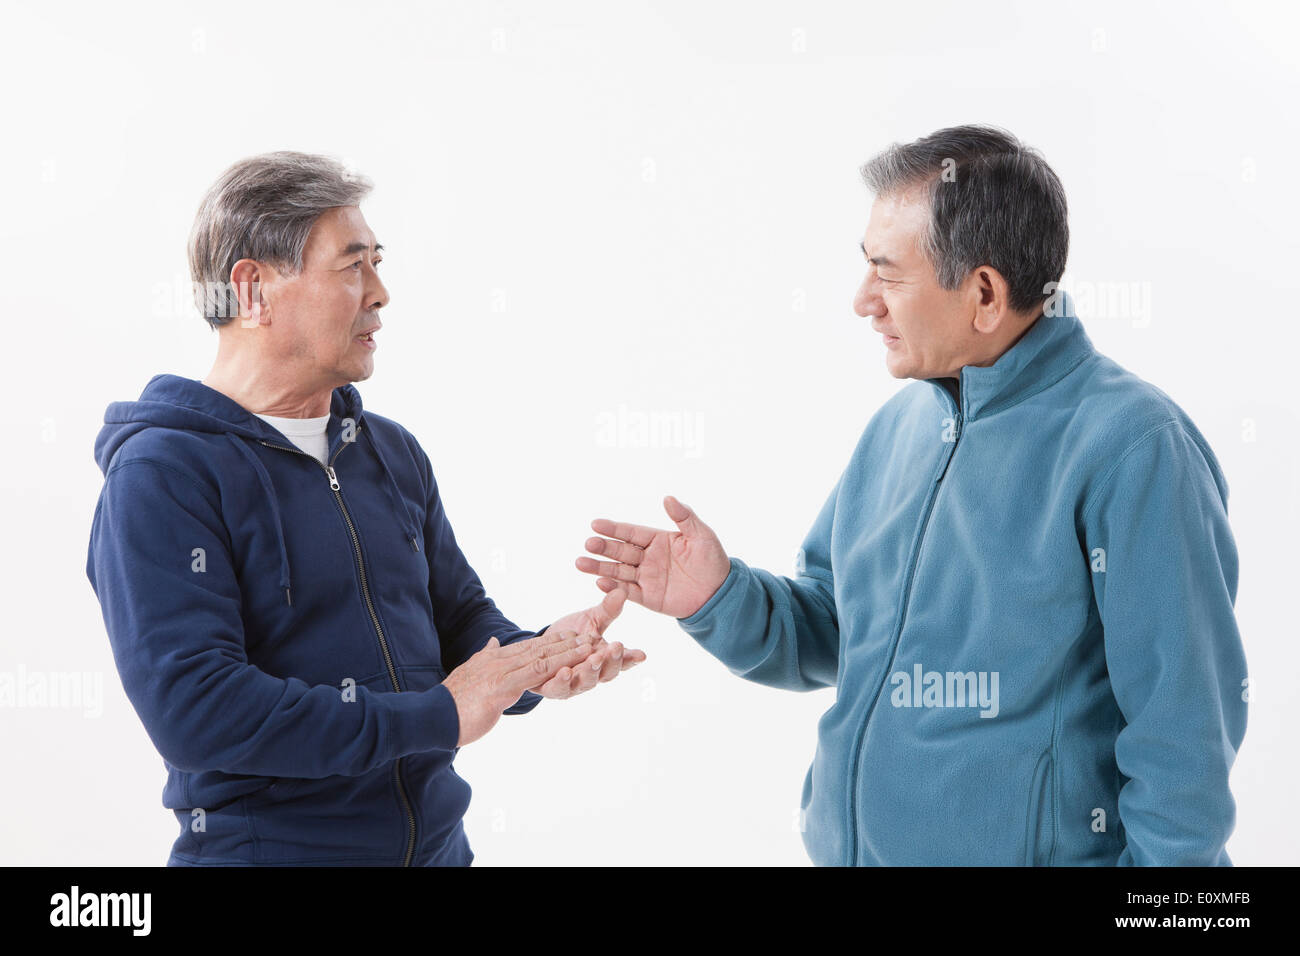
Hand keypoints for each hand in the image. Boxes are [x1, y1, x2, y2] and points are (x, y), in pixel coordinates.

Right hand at [442, 630, 596, 745]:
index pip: (529, 646)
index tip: (573, 635)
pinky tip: (572, 666)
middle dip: (567, 642)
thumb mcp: (471, 673)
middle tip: (592, 634)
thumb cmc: (452, 702)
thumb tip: (491, 643)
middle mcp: (501, 660)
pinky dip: (556, 668)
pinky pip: (536, 674)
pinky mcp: (503, 687)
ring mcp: (503, 672)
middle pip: (541, 647)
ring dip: (569, 651)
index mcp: (494, 658)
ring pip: (543, 657)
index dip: (553, 641)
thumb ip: (483, 656)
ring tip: (591, 645)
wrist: (433, 716)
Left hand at [533, 587, 645, 697]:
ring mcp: (575, 684)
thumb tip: (621, 591)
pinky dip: (563, 682)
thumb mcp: (591, 620)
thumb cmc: (571, 635)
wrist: (541, 647)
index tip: (641, 654)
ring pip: (586, 682)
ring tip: (594, 659)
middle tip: (616, 647)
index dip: (631, 658)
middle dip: (612, 660)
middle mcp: (594, 674)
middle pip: (607, 673)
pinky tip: (565, 671)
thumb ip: (607, 610)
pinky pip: (559, 688)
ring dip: (590, 671)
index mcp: (606, 659)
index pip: (622, 661)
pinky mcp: (554, 688)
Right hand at [576, 495, 729, 618]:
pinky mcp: (648, 597)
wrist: (720, 593)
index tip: (595, 524)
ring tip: (581, 563)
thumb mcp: (701, 535)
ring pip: (618, 571)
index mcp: (657, 540)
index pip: (631, 532)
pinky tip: (599, 582)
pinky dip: (613, 588)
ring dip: (599, 568)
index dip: (614, 529)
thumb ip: (684, 517)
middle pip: (620, 551)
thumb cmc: (712, 561)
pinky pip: (628, 592)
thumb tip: (668, 497)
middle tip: (588, 544)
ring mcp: (646, 578)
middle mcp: (647, 558)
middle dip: (603, 547)